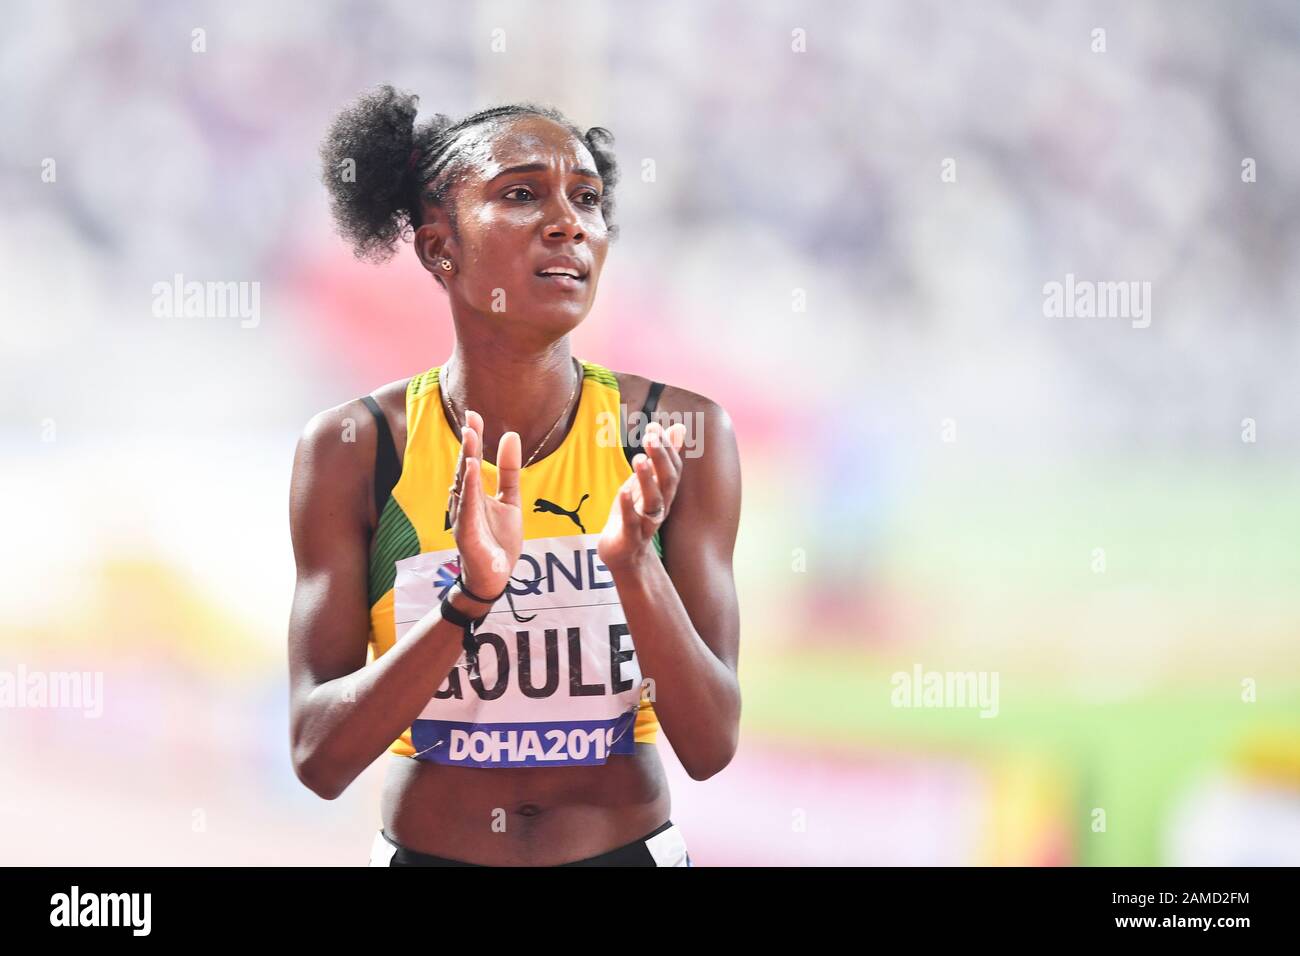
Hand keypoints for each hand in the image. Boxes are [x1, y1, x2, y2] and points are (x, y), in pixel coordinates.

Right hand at [447, 410, 522, 601]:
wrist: (495, 576)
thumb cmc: (498, 540)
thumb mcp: (511, 500)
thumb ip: (509, 471)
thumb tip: (511, 435)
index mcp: (474, 492)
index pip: (472, 459)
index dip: (473, 438)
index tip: (474, 415)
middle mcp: (465, 501)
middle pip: (465, 467)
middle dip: (468, 443)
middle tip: (470, 418)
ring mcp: (463, 516)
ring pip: (463, 483)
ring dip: (466, 459)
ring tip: (470, 435)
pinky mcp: (466, 532)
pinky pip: (467, 506)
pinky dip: (469, 487)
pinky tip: (472, 468)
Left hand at [598, 421, 686, 572]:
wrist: (625, 555)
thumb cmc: (635, 513)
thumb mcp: (647, 483)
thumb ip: (662, 458)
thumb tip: (679, 428)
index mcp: (664, 493)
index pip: (673, 468)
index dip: (666, 448)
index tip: (653, 426)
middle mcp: (661, 507)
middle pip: (667, 482)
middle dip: (661, 458)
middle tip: (650, 436)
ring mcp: (647, 524)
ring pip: (654, 503)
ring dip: (648, 480)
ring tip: (639, 459)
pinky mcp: (630, 538)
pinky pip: (632, 523)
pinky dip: (628, 507)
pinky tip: (622, 491)